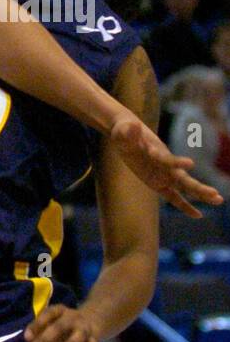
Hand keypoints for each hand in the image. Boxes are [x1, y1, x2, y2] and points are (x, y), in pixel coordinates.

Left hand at [25, 304, 98, 341]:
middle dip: (46, 338)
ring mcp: (84, 328)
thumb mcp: (52, 323)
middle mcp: (72, 317)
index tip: (26, 337)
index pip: (47, 315)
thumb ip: (41, 331)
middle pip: (59, 326)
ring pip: (78, 336)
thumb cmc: (64, 324)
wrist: (92, 319)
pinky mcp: (94, 339)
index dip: (36, 325)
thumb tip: (28, 340)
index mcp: (59, 310)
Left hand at [109, 112, 224, 216]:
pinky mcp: (158, 184)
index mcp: (157, 152)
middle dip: (198, 187)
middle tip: (216, 194)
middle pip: (183, 178)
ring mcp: (163, 175)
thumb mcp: (123, 132)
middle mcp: (164, 165)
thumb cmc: (124, 132)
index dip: (176, 162)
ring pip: (184, 187)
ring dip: (200, 194)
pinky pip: (173, 197)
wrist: (127, 134)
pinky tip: (199, 215)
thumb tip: (133, 126)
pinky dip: (185, 206)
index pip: (167, 160)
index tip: (190, 164)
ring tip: (218, 199)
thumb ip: (129, 131)